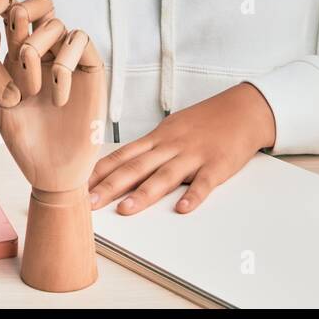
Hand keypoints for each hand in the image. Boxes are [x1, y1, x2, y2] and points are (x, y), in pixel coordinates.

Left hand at [0, 0, 107, 192]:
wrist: (53, 171)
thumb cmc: (25, 139)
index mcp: (17, 54)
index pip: (10, 11)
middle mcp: (44, 51)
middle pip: (37, 5)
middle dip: (22, 13)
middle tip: (14, 44)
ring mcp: (67, 58)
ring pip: (55, 24)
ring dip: (35, 51)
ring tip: (31, 91)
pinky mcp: (90, 68)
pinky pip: (79, 41)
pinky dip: (63, 66)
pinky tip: (58, 97)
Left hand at [87, 82, 276, 214]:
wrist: (242, 110)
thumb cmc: (203, 122)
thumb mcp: (171, 130)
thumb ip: (148, 149)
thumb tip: (120, 166)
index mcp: (157, 139)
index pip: (121, 156)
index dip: (98, 172)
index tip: (77, 186)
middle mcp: (170, 146)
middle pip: (135, 167)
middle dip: (110, 186)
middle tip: (89, 204)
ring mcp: (193, 155)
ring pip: (165, 175)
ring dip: (144, 193)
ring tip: (126, 209)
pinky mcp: (217, 164)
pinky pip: (204, 182)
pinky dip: (193, 195)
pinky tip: (182, 208)